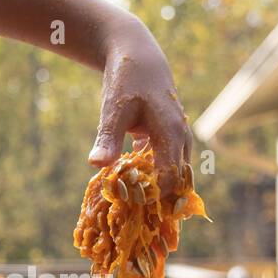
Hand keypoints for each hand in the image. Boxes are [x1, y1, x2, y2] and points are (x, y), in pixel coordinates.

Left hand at [88, 21, 191, 194]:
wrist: (137, 56)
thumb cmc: (126, 81)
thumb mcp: (113, 109)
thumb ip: (107, 138)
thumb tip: (96, 165)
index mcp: (172, 134)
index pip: (171, 178)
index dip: (155, 198)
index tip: (134, 210)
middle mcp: (181, 138)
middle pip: (178, 181)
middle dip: (159, 201)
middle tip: (139, 221)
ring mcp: (178, 138)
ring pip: (174, 174)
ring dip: (156, 191)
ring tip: (136, 208)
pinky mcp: (168, 138)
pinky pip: (165, 165)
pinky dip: (151, 179)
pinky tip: (131, 189)